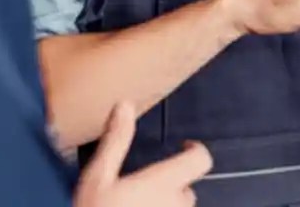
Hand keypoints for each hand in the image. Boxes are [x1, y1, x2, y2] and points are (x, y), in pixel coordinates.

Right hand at [74, 102, 212, 206]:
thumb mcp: (98, 177)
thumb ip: (116, 141)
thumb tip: (125, 104)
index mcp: (163, 183)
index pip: (201, 161)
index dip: (196, 151)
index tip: (184, 146)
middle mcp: (177, 205)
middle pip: (186, 189)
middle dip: (170, 187)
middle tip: (141, 190)